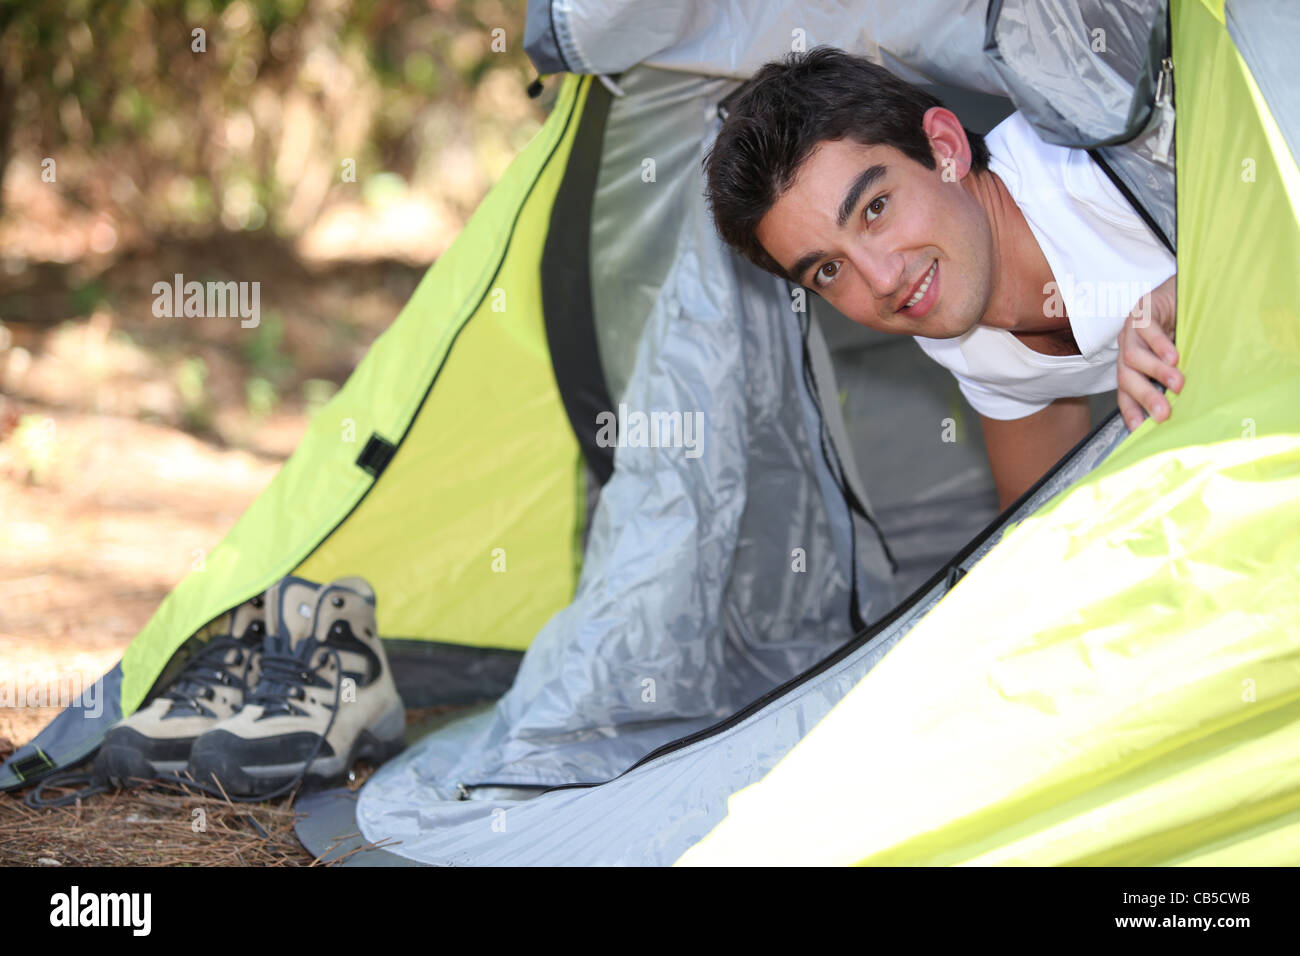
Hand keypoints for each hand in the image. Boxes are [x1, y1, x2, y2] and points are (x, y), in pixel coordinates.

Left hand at [1117, 274, 1181, 431]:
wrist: (1186, 288)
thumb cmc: (1184, 329)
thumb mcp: (1180, 359)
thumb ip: (1176, 380)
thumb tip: (1188, 410)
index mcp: (1133, 366)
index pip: (1125, 393)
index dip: (1131, 411)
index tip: (1142, 430)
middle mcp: (1128, 349)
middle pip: (1127, 379)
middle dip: (1145, 398)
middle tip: (1164, 414)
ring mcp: (1132, 329)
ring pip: (1133, 356)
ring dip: (1156, 373)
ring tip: (1178, 383)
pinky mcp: (1143, 310)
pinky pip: (1145, 329)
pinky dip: (1159, 344)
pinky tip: (1174, 356)